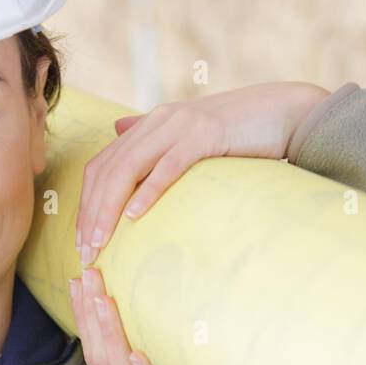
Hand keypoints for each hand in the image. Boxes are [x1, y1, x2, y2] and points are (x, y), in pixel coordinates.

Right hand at [69, 267, 220, 364]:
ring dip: (111, 335)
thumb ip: (137, 349)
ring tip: (105, 302)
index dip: (83, 312)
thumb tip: (131, 310)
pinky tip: (137, 356)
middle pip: (101, 350)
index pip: (95, 342)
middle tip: (88, 274)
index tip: (77, 277)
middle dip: (91, 312)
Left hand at [76, 81, 329, 265]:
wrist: (284, 113)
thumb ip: (152, 136)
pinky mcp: (206, 134)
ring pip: (129, 168)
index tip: (81, 241)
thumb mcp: (188, 135)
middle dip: (90, 213)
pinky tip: (133, 216)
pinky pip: (169, 165)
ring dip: (109, 208)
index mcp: (152, 125)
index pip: (102, 165)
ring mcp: (181, 125)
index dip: (86, 203)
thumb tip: (118, 130)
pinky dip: (148, 190)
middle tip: (85, 251)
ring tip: (100, 241)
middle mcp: (159, 121)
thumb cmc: (239, 133)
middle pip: (108, 169)